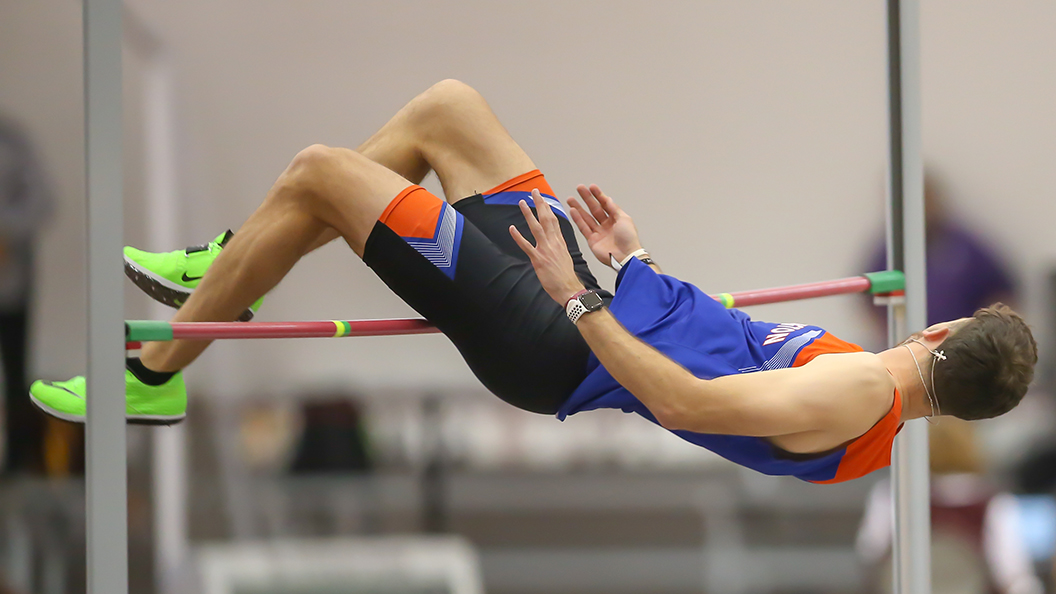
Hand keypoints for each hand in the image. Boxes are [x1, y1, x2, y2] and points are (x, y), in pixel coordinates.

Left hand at [510, 189, 585, 304]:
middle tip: (534, 192)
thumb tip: (554, 241)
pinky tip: (512, 228)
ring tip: (522, 203)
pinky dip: (518, 236)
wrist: (569, 288)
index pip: (554, 220)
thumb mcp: (564, 256)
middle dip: (540, 204)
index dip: (548, 208)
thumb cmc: (565, 276)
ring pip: (536, 227)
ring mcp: (545, 249)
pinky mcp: (538, 259)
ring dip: (528, 214)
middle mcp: (553, 242)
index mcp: (560, 242)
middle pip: (546, 218)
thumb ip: (557, 246)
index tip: (544, 198)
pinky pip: (526, 245)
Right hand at [567, 184, 642, 267]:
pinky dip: (578, 219)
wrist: (625, 256)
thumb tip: (608, 199)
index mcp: (616, 219)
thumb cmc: (629, 240)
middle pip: (594, 209)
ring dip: (579, 208)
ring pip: (586, 217)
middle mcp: (607, 225)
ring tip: (571, 199)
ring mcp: (599, 232)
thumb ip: (614, 209)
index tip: (592, 187)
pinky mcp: (592, 240)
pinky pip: (583, 228)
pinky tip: (573, 211)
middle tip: (580, 189)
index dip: (598, 195)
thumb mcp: (624, 219)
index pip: (605, 204)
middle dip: (587, 198)